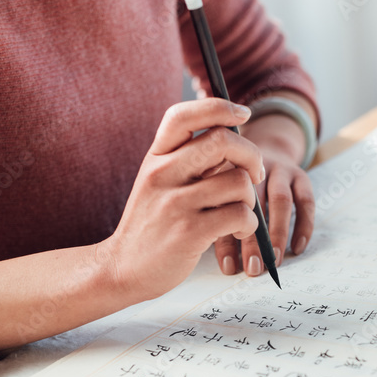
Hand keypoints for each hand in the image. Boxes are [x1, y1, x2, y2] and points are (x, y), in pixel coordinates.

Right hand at [99, 99, 264, 304]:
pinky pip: (240, 214)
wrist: (122, 268)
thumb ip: (186, 160)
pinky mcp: (190, 231)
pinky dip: (248, 224)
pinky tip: (235, 231)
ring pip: (238, 182)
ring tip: (238, 214)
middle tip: (254, 174)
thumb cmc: (150, 224)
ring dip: (250, 200)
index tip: (244, 114)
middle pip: (223, 141)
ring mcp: (176, 203)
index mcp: (156, 157)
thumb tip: (232, 139)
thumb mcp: (157, 182)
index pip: (184, 115)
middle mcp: (163, 174)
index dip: (220, 107)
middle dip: (251, 156)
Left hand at [214, 112, 315, 275]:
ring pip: (280, 200)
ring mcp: (279, 170)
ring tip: (275, 260)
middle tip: (254, 268)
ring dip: (278, 234)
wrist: (268, 147)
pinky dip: (303, 226)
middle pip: (254, 204)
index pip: (226, 209)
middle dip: (253, 240)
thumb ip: (222, 221)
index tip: (230, 268)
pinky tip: (298, 248)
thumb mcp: (225, 195)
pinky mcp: (301, 175)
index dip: (227, 241)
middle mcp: (253, 169)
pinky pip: (306, 201)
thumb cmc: (238, 184)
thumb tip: (229, 266)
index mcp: (228, 173)